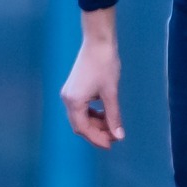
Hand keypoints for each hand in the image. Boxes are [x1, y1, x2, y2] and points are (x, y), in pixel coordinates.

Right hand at [60, 8, 123, 149]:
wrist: (98, 41)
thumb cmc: (105, 65)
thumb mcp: (111, 93)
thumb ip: (113, 116)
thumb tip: (119, 135)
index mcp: (74, 101)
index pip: (83, 128)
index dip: (97, 139)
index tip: (111, 145)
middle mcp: (68, 98)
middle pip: (80, 124)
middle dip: (96, 132)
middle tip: (114, 137)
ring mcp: (69, 93)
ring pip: (80, 116)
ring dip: (95, 123)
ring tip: (112, 125)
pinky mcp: (74, 88)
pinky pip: (81, 107)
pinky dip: (92, 113)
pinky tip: (105, 114)